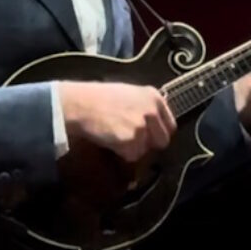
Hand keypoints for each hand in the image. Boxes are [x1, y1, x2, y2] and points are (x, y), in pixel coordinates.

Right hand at [58, 81, 175, 163]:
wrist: (80, 103)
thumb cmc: (99, 98)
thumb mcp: (129, 93)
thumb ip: (145, 107)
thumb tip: (153, 125)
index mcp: (154, 97)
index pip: (170, 125)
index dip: (158, 133)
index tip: (150, 137)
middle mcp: (153, 111)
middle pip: (162, 140)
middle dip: (148, 144)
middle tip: (132, 141)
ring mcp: (143, 126)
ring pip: (145, 149)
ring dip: (131, 148)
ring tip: (115, 135)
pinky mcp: (131, 140)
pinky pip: (131, 155)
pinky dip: (120, 152)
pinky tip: (109, 139)